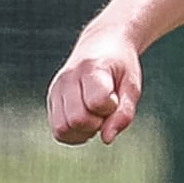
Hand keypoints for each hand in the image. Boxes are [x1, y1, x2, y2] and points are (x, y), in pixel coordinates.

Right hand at [49, 28, 143, 144]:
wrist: (102, 42)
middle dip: (97, 123)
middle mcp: (67, 78)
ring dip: (85, 131)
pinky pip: (59, 131)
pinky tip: (87, 121)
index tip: (116, 96)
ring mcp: (56, 88)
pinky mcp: (51, 98)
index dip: (112, 108)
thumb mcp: (132, 86)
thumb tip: (107, 139)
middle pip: (77, 120)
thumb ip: (124, 113)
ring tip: (96, 115)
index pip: (97, 103)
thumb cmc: (120, 66)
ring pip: (63, 129)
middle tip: (106, 109)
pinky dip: (75, 134)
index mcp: (91, 69)